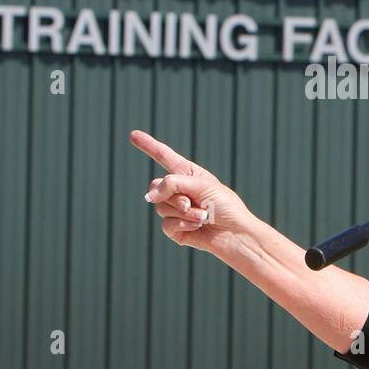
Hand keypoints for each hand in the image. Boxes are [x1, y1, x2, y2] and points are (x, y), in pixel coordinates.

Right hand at [129, 130, 255, 255]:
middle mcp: (180, 190)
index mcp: (188, 174)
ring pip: (161, 206)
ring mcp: (176, 209)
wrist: (235, 233)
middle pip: (157, 185)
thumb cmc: (225, 206)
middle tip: (191, 202)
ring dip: (184, 212)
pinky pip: (166, 224)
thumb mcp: (201, 185)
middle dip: (173, 195)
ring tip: (203, 216)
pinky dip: (183, 224)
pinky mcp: (175, 228)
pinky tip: (198, 227)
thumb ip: (173, 184)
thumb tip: (149, 197)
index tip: (133, 135)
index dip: (148, 145)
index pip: (164, 156)